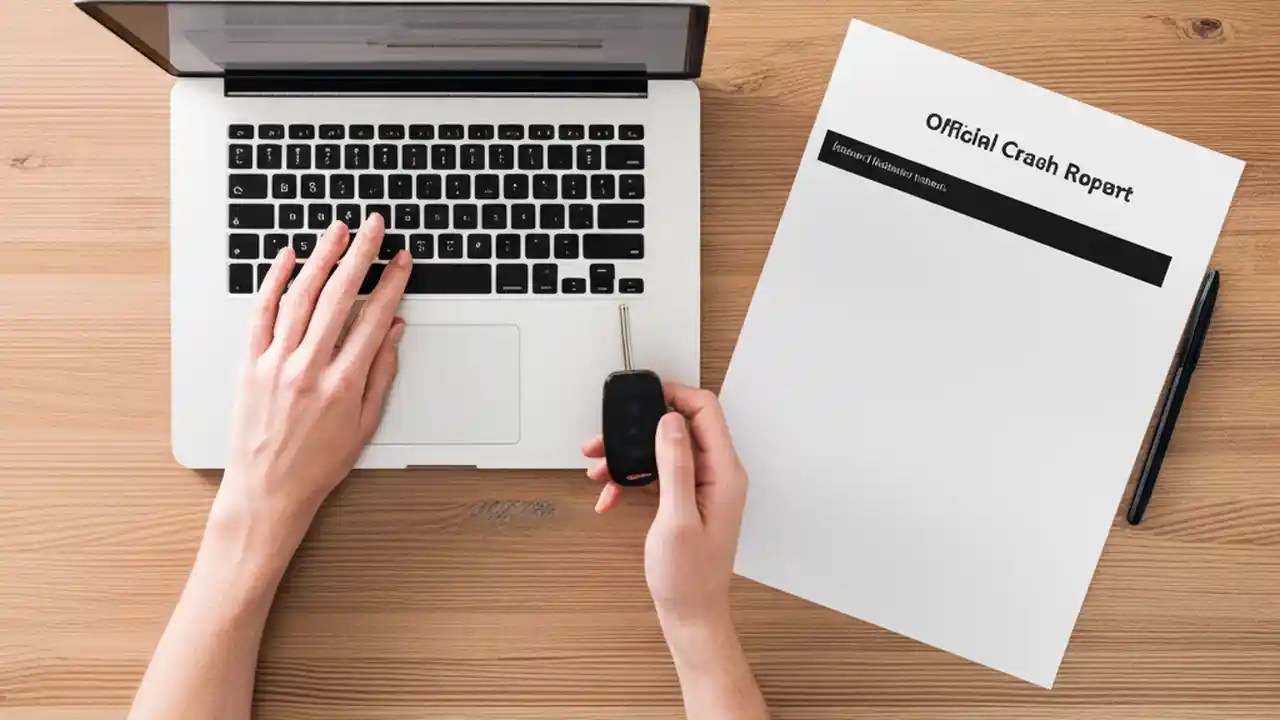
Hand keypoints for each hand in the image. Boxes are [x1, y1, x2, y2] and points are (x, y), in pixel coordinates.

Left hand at [212, 214, 410, 562]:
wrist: (267, 491)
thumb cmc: (317, 465)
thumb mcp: (365, 424)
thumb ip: (382, 373)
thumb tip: (393, 330)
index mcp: (342, 384)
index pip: (374, 318)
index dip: (392, 283)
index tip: (402, 260)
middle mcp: (308, 368)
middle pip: (339, 297)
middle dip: (360, 255)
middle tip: (373, 228)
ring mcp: (275, 364)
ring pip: (301, 297)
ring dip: (321, 258)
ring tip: (337, 231)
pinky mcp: (249, 364)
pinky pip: (261, 313)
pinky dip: (274, 281)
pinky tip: (287, 257)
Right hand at [583, 384, 748, 627]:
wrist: (690, 614)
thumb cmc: (689, 578)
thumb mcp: (676, 518)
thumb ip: (675, 466)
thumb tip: (670, 422)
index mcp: (724, 474)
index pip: (706, 412)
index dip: (675, 396)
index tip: (644, 397)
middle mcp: (717, 475)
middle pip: (678, 429)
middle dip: (638, 431)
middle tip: (605, 439)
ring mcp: (701, 487)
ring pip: (662, 452)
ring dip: (628, 458)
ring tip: (599, 469)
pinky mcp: (685, 500)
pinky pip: (657, 475)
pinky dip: (632, 480)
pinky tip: (611, 496)